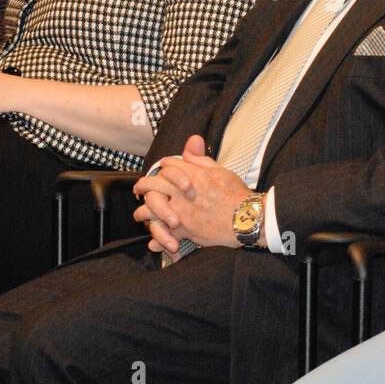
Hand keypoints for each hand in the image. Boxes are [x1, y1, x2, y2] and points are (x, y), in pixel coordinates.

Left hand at [132, 134, 250, 251]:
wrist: (246, 219)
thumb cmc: (236, 194)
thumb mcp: (220, 170)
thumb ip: (201, 158)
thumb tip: (192, 141)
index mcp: (191, 174)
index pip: (167, 165)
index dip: (163, 166)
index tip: (160, 170)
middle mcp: (181, 192)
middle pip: (153, 184)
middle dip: (143, 185)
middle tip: (138, 188)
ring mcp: (180, 211)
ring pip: (152, 210)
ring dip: (143, 213)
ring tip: (139, 215)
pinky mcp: (184, 230)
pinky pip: (164, 235)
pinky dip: (158, 240)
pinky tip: (153, 242)